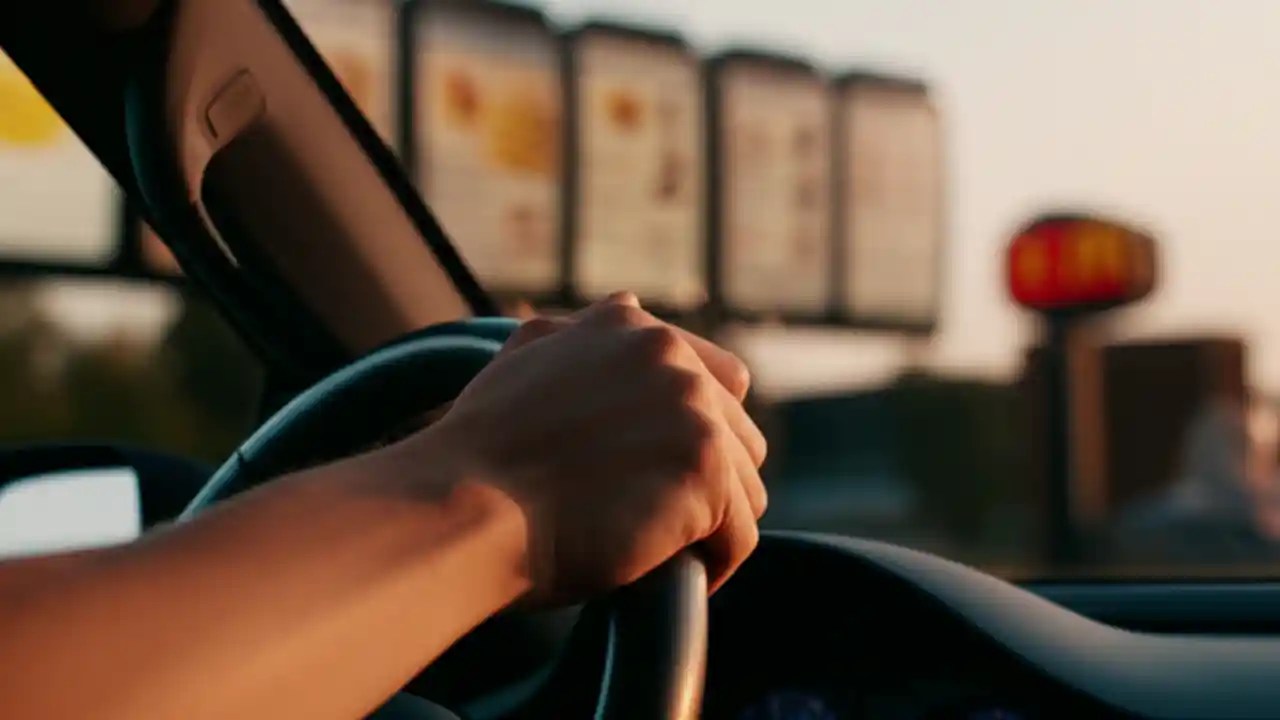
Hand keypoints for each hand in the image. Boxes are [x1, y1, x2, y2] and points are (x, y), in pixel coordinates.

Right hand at [420, 294, 766, 603]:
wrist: (461, 507)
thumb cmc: (479, 457)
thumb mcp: (525, 357)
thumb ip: (582, 333)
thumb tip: (627, 305)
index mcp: (629, 327)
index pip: (716, 378)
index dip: (699, 433)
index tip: (668, 475)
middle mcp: (669, 355)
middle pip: (739, 433)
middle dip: (711, 481)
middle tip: (666, 523)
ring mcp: (692, 409)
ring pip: (746, 485)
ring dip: (715, 525)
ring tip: (671, 555)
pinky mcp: (703, 469)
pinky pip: (741, 534)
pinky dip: (719, 565)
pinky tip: (683, 579)